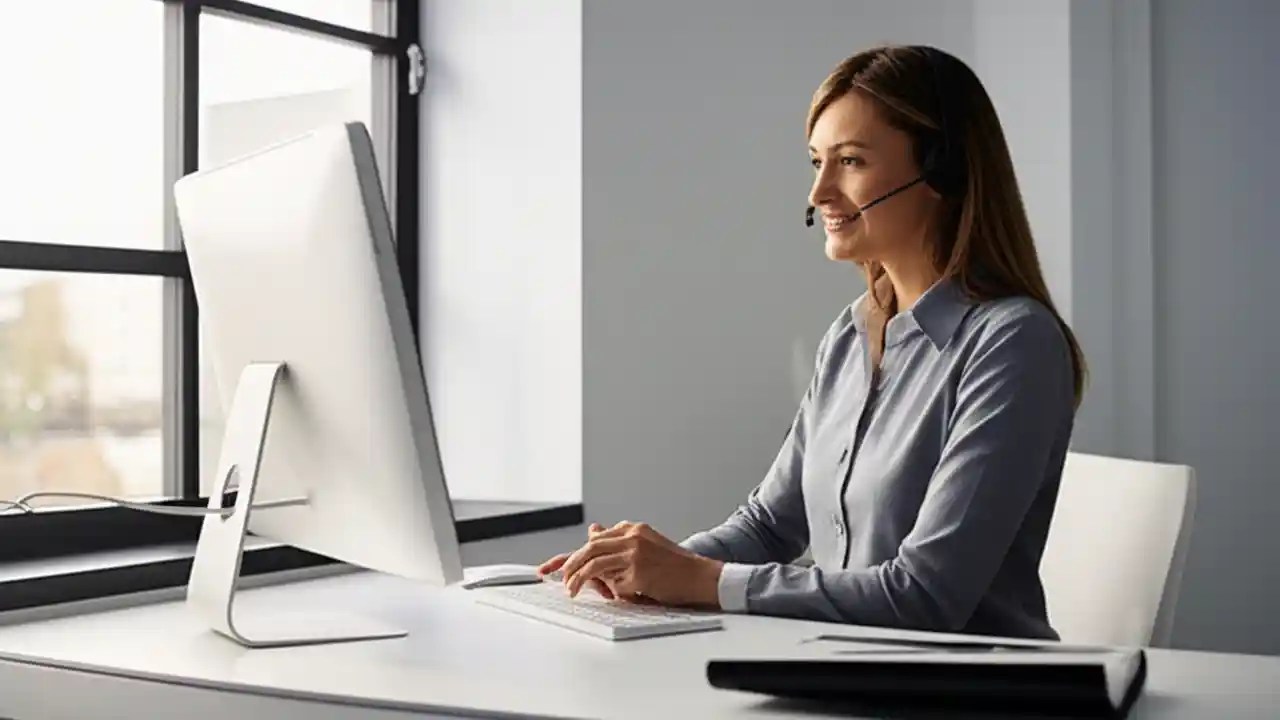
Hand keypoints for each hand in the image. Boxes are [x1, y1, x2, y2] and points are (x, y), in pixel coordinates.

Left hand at [541, 521, 723, 608]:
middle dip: (571, 564)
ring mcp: (635, 553)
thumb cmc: (673, 566)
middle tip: (562, 579)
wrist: (700, 577)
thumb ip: (619, 541)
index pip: (594, 540)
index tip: (555, 567)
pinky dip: (614, 592)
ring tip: (572, 591)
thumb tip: (592, 530)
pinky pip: (615, 583)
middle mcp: (632, 536)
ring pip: (596, 563)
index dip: (573, 555)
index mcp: (632, 529)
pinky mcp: (639, 571)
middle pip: (590, 548)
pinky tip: (622, 594)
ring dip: (579, 579)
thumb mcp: (645, 546)